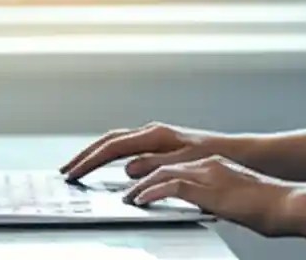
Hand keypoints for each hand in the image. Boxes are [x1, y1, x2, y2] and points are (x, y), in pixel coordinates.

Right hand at [58, 122, 242, 182]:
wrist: (239, 152)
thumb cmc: (216, 157)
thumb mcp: (186, 164)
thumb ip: (156, 165)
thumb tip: (127, 169)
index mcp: (156, 135)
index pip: (113, 147)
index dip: (90, 160)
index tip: (73, 173)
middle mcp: (153, 132)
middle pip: (109, 141)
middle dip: (86, 155)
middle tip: (66, 171)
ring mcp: (156, 137)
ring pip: (116, 142)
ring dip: (96, 155)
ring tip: (79, 168)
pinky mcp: (160, 145)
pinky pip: (126, 148)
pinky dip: (110, 156)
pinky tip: (106, 166)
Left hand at [122, 154, 305, 238]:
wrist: (289, 204)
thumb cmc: (269, 207)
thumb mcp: (233, 200)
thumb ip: (214, 199)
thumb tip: (203, 207)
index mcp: (214, 165)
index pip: (174, 164)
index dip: (152, 172)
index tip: (137, 183)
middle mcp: (207, 164)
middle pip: (163, 164)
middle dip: (140, 175)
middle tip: (127, 189)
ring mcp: (208, 174)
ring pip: (163, 172)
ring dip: (141, 186)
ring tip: (128, 198)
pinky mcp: (209, 188)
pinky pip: (172, 186)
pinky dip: (153, 193)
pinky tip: (142, 201)